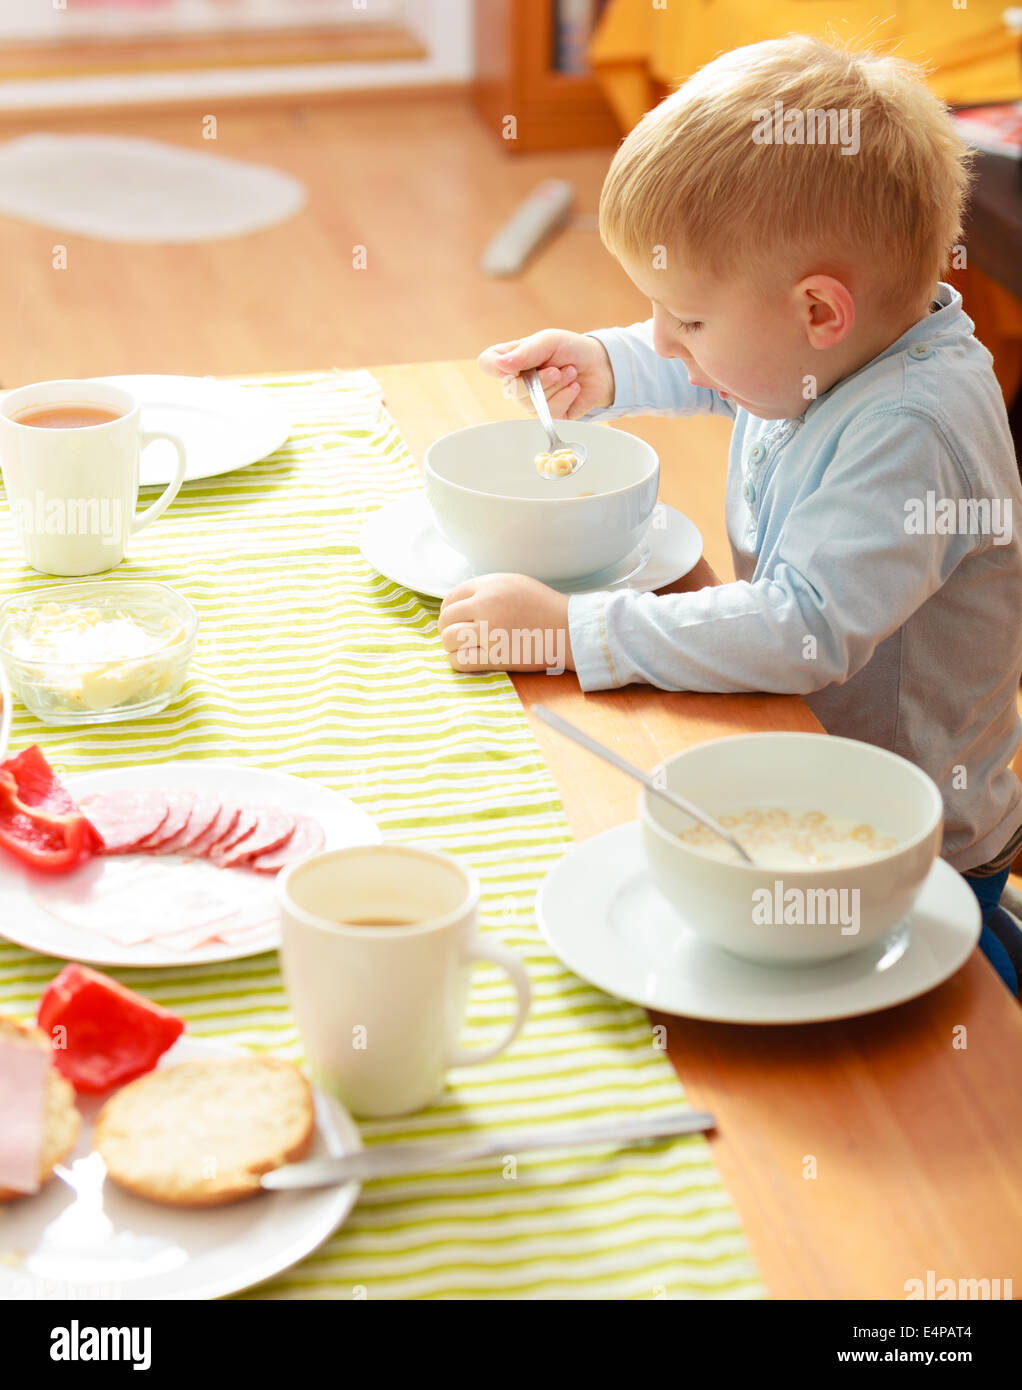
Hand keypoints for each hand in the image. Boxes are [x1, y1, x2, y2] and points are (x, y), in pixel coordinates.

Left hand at [438, 574, 573, 673]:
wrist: (571, 630)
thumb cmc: (546, 609)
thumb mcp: (516, 584)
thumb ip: (487, 590)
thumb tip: (460, 605)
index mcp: (491, 585)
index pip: (452, 597)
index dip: (449, 612)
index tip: (454, 622)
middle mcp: (487, 605)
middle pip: (446, 619)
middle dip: (448, 630)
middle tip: (458, 638)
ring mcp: (490, 631)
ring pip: (449, 639)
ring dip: (452, 646)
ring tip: (465, 649)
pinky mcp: (496, 656)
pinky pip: (460, 661)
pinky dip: (458, 662)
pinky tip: (469, 661)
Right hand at [478, 328, 613, 419]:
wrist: (599, 366)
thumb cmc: (571, 349)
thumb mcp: (549, 341)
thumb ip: (526, 352)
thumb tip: (501, 365)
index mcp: (511, 359)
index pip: (487, 363)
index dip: (497, 366)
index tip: (516, 363)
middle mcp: (516, 382)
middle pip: (512, 390)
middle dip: (541, 380)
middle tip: (557, 369)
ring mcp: (530, 401)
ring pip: (533, 403)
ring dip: (557, 386)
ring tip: (570, 373)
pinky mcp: (547, 416)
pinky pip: (549, 413)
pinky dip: (565, 398)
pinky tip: (573, 388)